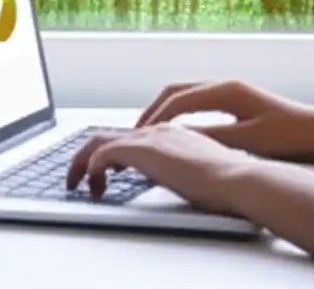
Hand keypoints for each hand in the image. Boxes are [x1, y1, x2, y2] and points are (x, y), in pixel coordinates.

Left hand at [65, 124, 257, 213]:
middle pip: (107, 134)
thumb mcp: (196, 173)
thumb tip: (170, 180)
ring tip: (77, 183)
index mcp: (170, 133)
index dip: (111, 156)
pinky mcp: (142, 149)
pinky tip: (94, 183)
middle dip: (85, 156)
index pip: (129, 138)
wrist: (237, 179)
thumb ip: (178, 170)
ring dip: (81, 162)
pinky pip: (102, 153)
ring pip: (98, 141)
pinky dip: (91, 167)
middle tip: (78, 178)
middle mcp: (157, 130)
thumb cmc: (226, 182)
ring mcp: (149, 137)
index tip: (106, 175)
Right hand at [137, 80, 313, 158]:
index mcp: (227, 91)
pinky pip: (198, 102)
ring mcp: (231, 91)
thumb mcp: (247, 141)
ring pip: (186, 94)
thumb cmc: (290, 136)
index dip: (156, 118)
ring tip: (150, 130)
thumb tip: (179, 137)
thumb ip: (212, 137)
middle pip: (177, 90)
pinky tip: (178, 130)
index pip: (179, 100)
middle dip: (153, 108)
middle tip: (135, 130)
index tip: (139, 134)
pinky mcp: (237, 101)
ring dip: (165, 109)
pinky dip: (180, 112)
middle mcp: (226, 85)